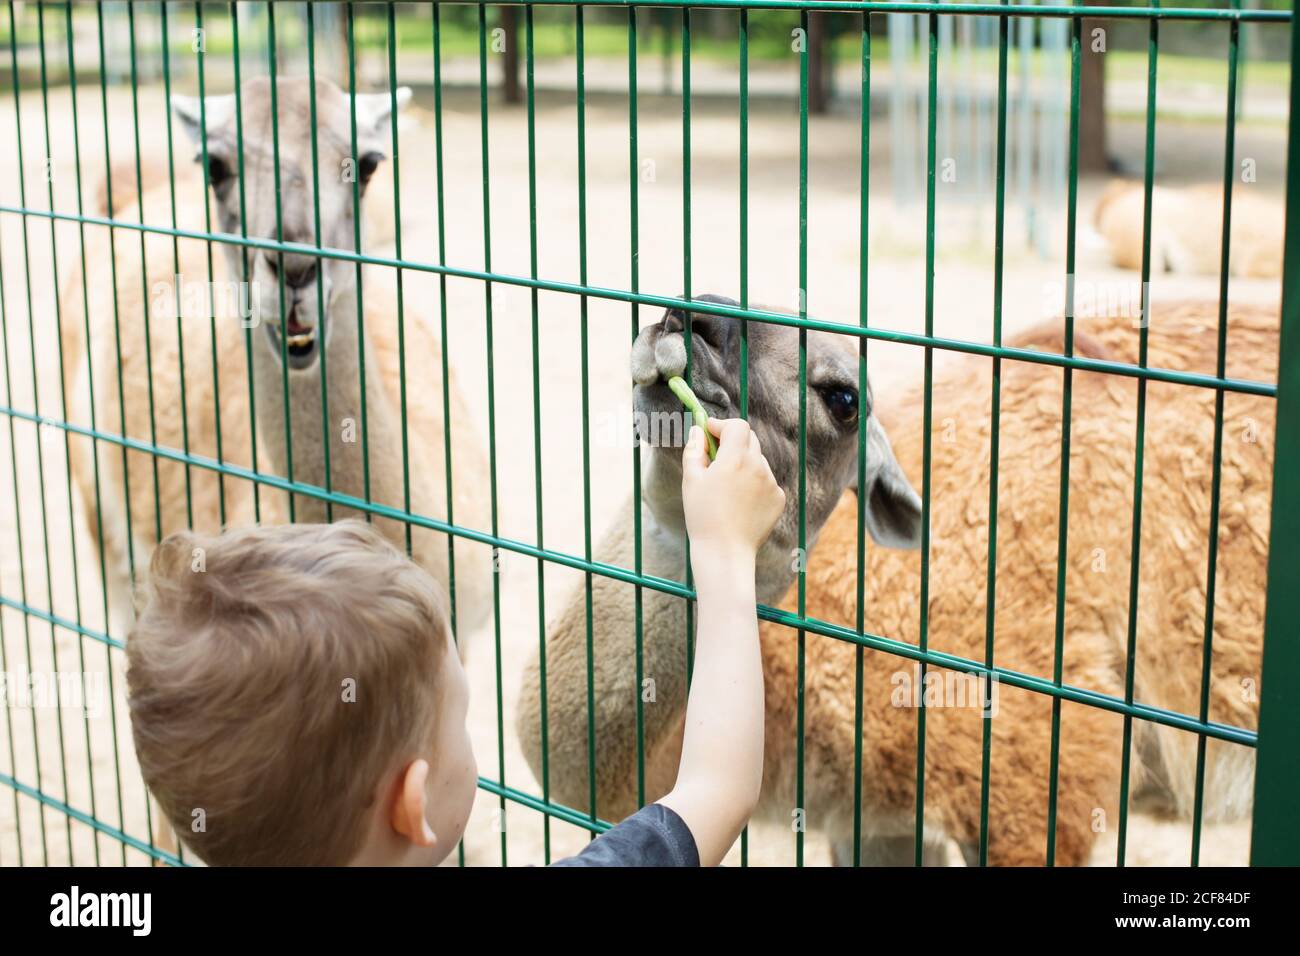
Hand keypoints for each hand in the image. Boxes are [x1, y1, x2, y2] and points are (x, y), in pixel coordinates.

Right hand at [681, 418, 785, 562]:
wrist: (725, 551)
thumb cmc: (703, 516)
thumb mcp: (691, 480)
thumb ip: (695, 450)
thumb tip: (698, 431)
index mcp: (736, 458)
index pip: (737, 425)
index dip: (722, 425)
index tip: (710, 432)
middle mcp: (758, 466)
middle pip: (750, 439)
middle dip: (733, 442)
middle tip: (716, 457)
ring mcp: (772, 483)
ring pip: (758, 460)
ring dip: (744, 463)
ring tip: (727, 487)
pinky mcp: (778, 498)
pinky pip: (766, 481)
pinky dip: (754, 483)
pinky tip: (740, 502)